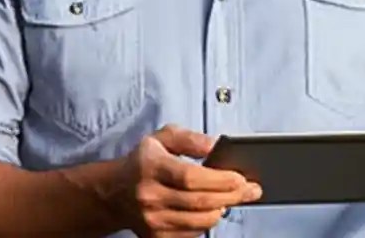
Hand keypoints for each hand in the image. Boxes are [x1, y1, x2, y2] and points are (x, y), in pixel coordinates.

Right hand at [115, 124, 262, 237]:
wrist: (113, 193)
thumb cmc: (143, 162)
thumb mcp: (162, 137)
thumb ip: (190, 138)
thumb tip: (215, 146)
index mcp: (151, 167)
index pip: (190, 178)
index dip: (220, 179)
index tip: (241, 178)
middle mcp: (149, 196)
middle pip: (199, 202)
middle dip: (232, 196)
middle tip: (251, 190)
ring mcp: (151, 220)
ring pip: (198, 221)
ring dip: (222, 210)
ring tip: (232, 198)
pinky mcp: (155, 236)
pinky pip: (191, 234)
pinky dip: (207, 223)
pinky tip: (213, 210)